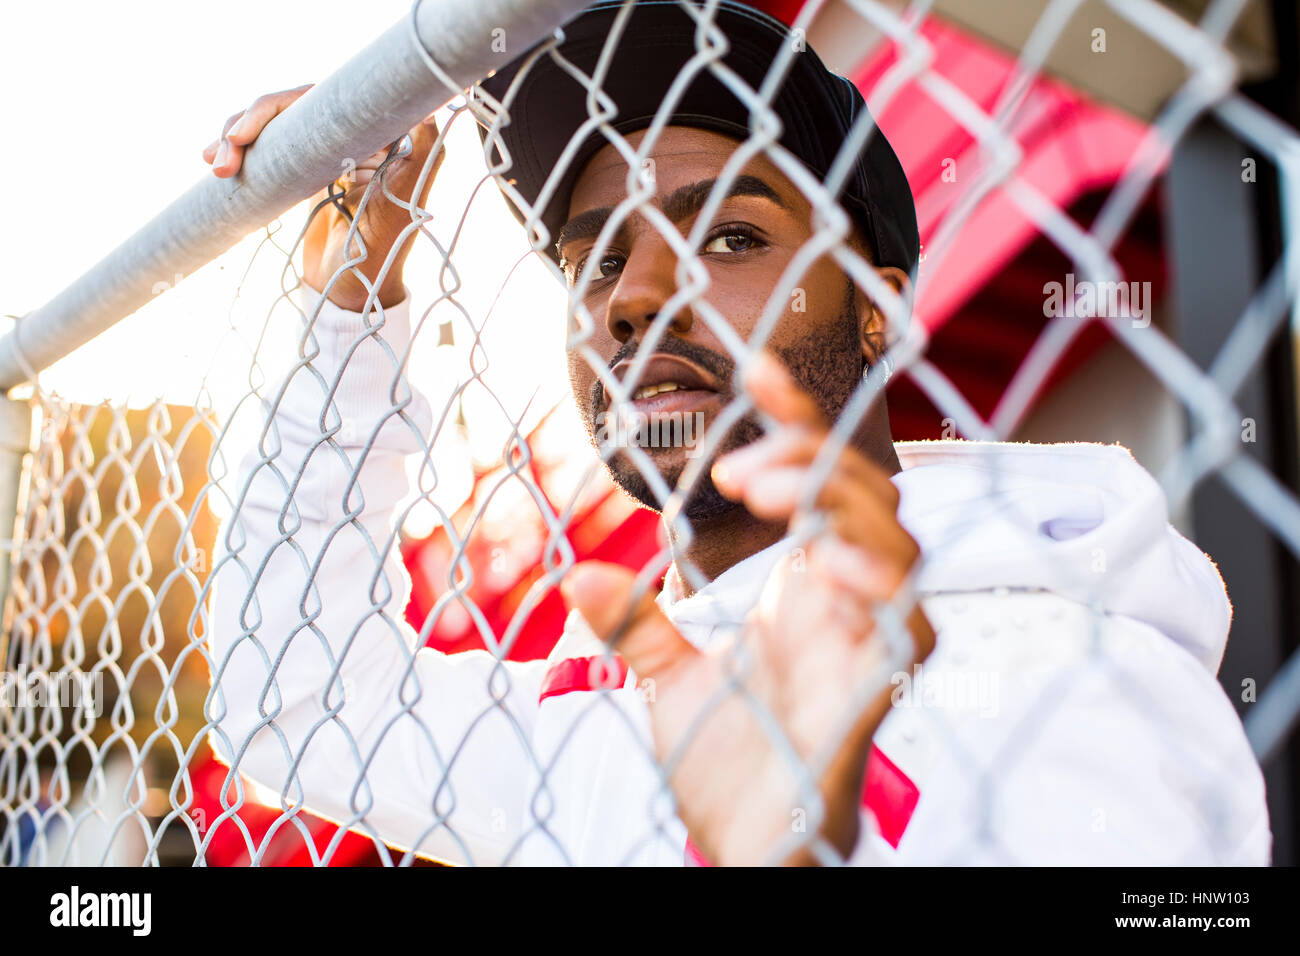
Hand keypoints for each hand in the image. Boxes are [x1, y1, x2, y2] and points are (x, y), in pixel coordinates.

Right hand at [202, 85, 443, 310]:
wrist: (349, 295)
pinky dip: (239, 150)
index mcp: (378, 137)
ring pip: (273, 125)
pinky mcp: (304, 170)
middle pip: (290, 107)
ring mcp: (325, 152)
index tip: (245, 132)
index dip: (277, 106)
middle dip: (249, 124)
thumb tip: (432, 103)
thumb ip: (421, 156)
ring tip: (217, 167)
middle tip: (224, 158)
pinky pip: (267, 147)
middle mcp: (353, 137)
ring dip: (237, 138)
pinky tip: (212, 160)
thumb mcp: (402, 205)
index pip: (320, 99)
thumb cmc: (380, 256)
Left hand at [560, 351, 934, 865]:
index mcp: (806, 593)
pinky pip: (908, 625)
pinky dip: (879, 585)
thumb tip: (578, 574)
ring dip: (839, 503)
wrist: (751, 854)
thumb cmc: (730, 769)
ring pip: (899, 544)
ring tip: (769, 491)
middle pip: (864, 497)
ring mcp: (869, 644)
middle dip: (810, 459)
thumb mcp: (670, 684)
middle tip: (738, 470)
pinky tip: (832, 565)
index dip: (797, 421)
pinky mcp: (879, 692)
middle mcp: (846, 607)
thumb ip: (636, 626)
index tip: (754, 368)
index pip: (816, 486)